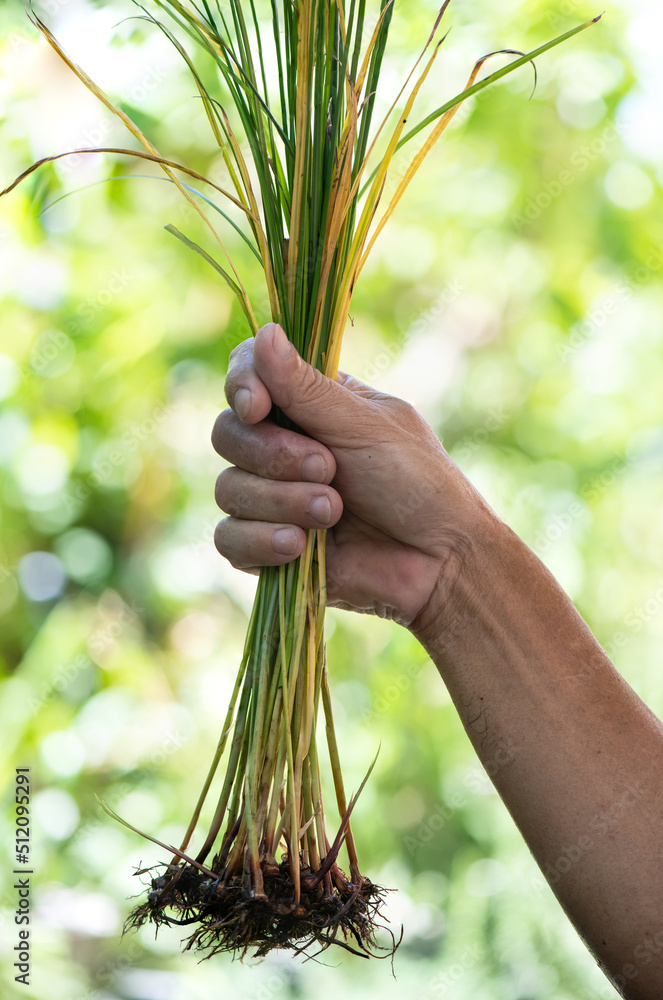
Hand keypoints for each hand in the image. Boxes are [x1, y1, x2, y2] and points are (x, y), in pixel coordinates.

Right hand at [211, 323, 497, 629]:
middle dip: (273, 454)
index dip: (242, 386)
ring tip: (333, 512)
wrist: (440, 562)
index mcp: (310, 404)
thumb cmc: (418, 483)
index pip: (248, 377)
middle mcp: (284, 446)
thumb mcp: (366, 427)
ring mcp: (273, 498)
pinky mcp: (269, 548)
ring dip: (281, 500)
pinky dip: (261, 541)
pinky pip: (230, 539)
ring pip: (228, 489)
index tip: (258, 406)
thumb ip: (307, 389)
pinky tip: (300, 546)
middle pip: (228, 434)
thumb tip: (263, 333)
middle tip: (328, 468)